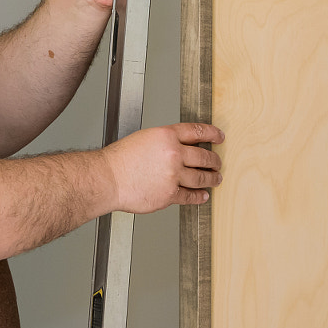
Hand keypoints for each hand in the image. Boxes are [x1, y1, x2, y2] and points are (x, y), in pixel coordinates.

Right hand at [103, 123, 223, 212]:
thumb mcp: (145, 138)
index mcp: (167, 135)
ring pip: (201, 178)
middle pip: (204, 157)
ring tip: (215, 179)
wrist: (108, 178)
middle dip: (214, 161)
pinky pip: (190, 196)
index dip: (212, 134)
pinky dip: (199, 196)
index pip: (197, 131)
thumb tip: (182, 148)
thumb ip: (166, 142)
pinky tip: (203, 195)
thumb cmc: (120, 159)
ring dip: (211, 179)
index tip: (219, 137)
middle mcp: (173, 154)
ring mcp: (173, 175)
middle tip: (218, 163)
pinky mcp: (170, 194)